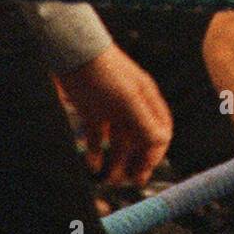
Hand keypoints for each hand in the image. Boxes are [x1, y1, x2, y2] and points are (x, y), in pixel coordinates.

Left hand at [55, 43, 172, 186]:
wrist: (72, 51)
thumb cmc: (104, 72)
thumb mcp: (127, 99)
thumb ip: (144, 122)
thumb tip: (161, 143)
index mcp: (147, 101)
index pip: (160, 133)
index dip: (156, 153)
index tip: (145, 171)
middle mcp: (132, 106)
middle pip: (140, 141)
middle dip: (136, 162)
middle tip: (130, 183)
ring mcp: (111, 108)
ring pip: (119, 141)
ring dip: (117, 161)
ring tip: (109, 180)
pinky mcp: (91, 109)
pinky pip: (97, 136)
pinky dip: (96, 152)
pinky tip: (93, 165)